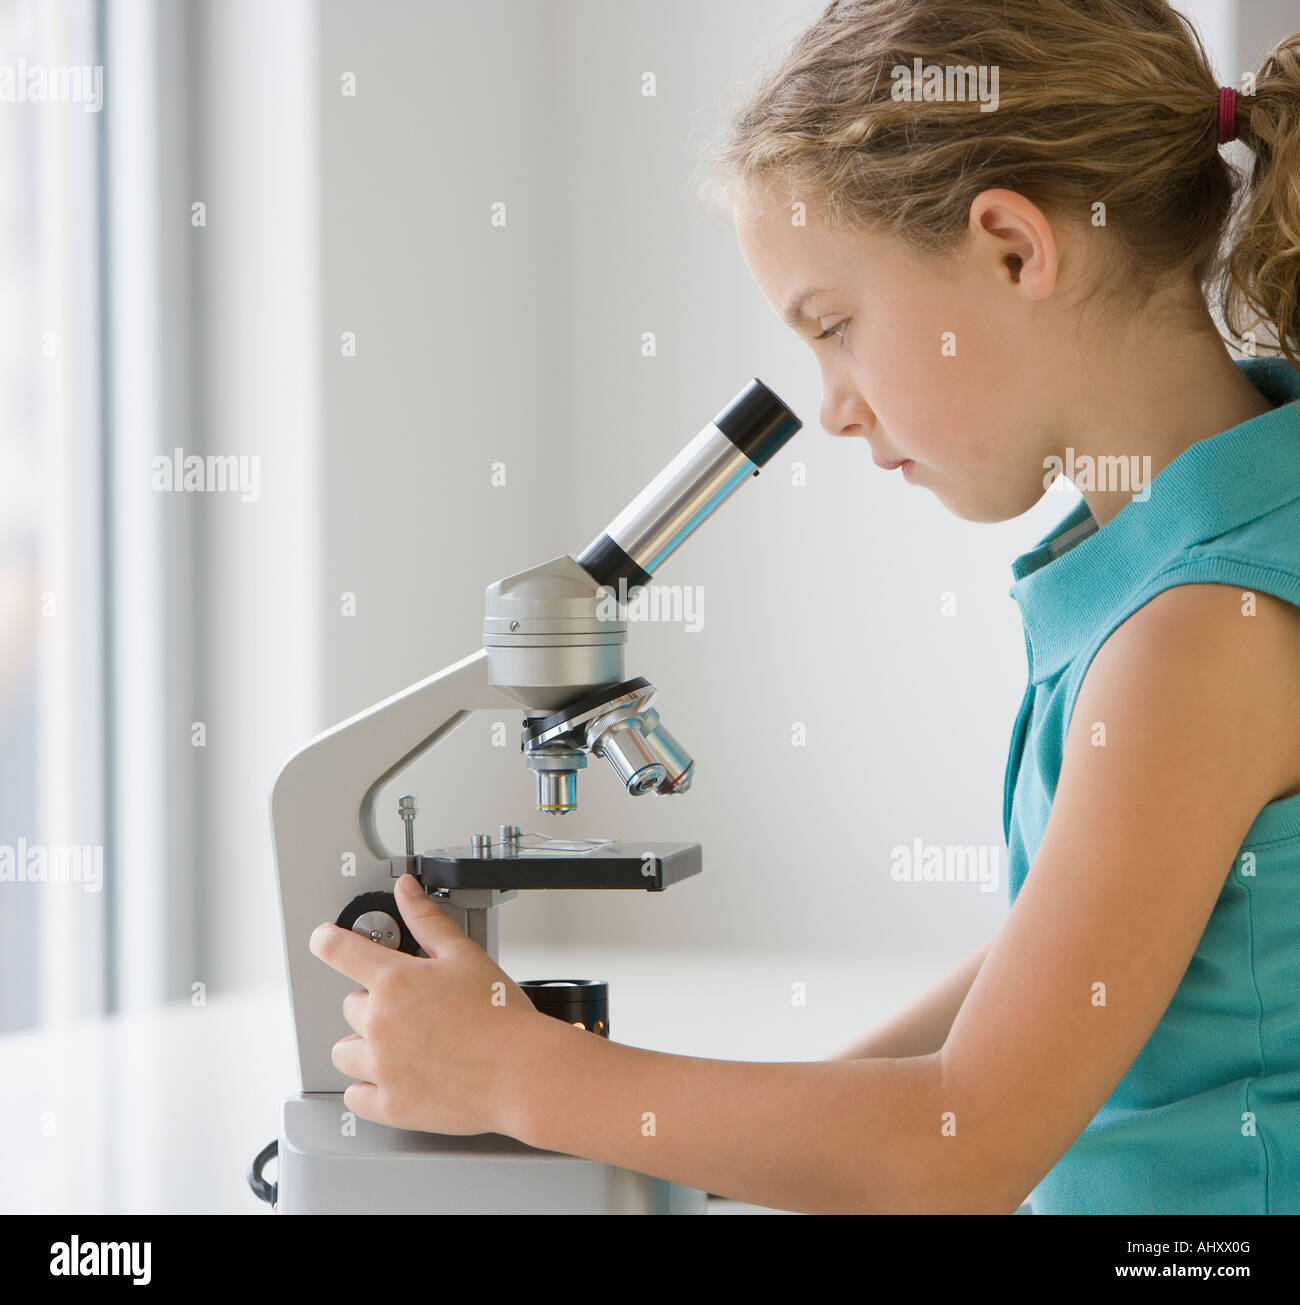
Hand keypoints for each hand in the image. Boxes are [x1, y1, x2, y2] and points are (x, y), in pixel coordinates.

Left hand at [308, 874, 547, 1134]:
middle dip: (376, 1004)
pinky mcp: (389, 1105)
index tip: (323, 940)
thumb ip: (427, 919)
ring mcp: (381, 1067)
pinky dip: (369, 1088)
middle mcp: (379, 1023)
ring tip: (403, 1045)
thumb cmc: (500, 1016)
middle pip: (351, 1006)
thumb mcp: (464, 955)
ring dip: (365, 1046)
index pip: (338, 950)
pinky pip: (355, 1096)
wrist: (522, 1071)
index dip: (327, 940)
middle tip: (413, 1009)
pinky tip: (395, 1078)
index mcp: (395, 981)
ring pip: (345, 1052)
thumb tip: (406, 890)